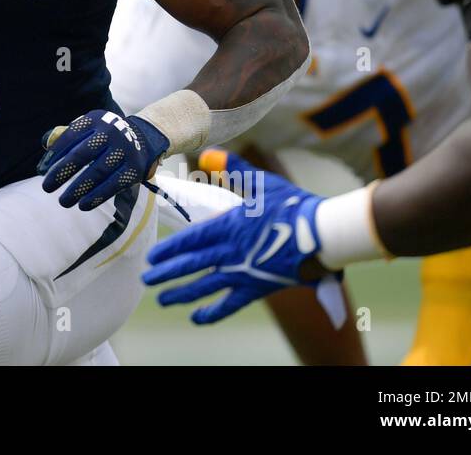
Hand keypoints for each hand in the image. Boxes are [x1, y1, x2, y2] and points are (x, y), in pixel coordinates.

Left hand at [38, 109, 171, 210]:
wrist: (144, 138)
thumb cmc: (104, 137)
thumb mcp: (88, 128)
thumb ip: (66, 138)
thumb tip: (45, 154)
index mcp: (95, 119)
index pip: (70, 136)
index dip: (55, 154)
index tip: (41, 171)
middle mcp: (110, 132)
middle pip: (82, 154)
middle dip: (62, 172)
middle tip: (46, 188)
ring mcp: (124, 150)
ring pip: (97, 172)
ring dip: (78, 189)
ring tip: (63, 201)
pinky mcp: (134, 168)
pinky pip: (113, 184)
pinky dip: (97, 196)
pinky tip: (83, 205)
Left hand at [142, 150, 344, 325]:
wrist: (324, 234)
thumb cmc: (294, 205)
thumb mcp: (261, 182)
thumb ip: (233, 168)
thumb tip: (209, 153)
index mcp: (228, 226)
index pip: (190, 240)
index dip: (169, 249)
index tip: (151, 256)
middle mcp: (230, 252)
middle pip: (191, 265)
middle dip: (166, 273)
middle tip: (146, 279)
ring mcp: (243, 271)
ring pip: (204, 286)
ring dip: (180, 294)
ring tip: (161, 299)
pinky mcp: (257, 287)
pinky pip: (230, 304)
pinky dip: (212, 312)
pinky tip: (197, 317)